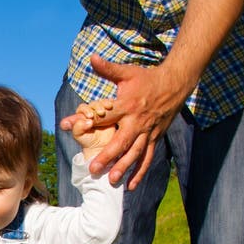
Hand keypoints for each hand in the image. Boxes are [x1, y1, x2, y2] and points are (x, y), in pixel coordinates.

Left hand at [60, 55, 186, 188]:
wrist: (176, 83)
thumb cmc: (147, 78)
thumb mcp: (127, 72)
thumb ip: (108, 69)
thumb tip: (91, 58)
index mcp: (127, 105)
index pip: (103, 116)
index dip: (85, 120)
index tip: (67, 126)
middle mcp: (137, 121)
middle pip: (121, 141)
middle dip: (108, 156)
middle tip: (93, 169)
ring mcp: (148, 132)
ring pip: (136, 153)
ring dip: (125, 168)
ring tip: (112, 181)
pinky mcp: (155, 139)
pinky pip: (148, 158)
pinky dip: (140, 172)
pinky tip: (131, 186)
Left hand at [70, 100, 118, 159]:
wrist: (102, 149)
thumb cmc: (88, 142)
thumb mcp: (80, 136)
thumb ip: (77, 128)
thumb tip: (85, 121)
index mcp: (82, 115)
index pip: (83, 108)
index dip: (86, 110)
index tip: (90, 116)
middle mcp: (92, 112)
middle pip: (95, 104)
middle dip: (97, 106)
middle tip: (100, 112)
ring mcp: (103, 112)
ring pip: (104, 103)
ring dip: (106, 104)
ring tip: (109, 107)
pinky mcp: (113, 113)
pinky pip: (114, 106)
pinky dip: (114, 106)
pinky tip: (114, 107)